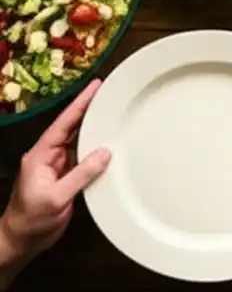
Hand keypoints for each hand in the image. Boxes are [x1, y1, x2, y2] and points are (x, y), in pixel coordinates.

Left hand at [1, 80, 109, 264]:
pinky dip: (97, 149)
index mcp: (41, 155)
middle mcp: (49, 156)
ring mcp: (58, 167)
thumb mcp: (56, 197)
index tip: (95, 86)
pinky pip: (84, 158)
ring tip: (114, 113)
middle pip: (72, 127)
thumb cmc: (31, 220)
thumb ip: (80, 174)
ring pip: (79, 141)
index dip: (80, 104)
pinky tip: (110, 143)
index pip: (63, 123)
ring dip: (94, 128)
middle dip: (89, 109)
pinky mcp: (66, 178)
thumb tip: (104, 152)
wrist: (22, 241)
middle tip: (110, 93)